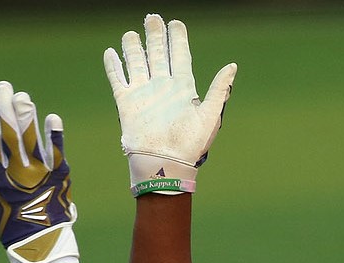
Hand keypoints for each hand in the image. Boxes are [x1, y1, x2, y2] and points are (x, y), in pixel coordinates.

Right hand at [0, 80, 78, 262]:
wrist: (38, 243)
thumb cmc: (5, 223)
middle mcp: (16, 173)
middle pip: (10, 135)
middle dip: (6, 109)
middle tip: (3, 86)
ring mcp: (39, 174)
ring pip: (32, 141)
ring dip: (27, 117)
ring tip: (23, 96)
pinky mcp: (59, 177)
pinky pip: (58, 153)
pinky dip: (55, 136)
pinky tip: (52, 117)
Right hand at [102, 13, 236, 194]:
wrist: (165, 163)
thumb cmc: (191, 144)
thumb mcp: (210, 115)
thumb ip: (218, 89)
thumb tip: (232, 66)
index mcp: (183, 87)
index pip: (179, 55)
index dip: (177, 38)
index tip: (175, 23)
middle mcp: (162, 86)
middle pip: (157, 53)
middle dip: (155, 35)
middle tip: (152, 17)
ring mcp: (144, 93)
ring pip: (137, 63)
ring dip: (134, 47)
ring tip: (131, 33)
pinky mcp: (127, 103)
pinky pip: (118, 79)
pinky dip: (114, 66)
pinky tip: (111, 53)